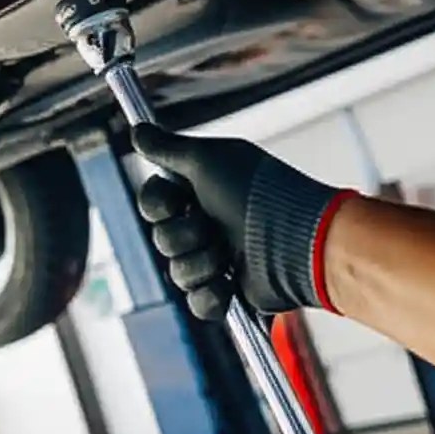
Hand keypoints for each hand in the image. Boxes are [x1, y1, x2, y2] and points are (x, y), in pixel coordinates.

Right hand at [132, 125, 354, 319]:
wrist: (297, 244)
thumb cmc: (257, 197)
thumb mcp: (207, 161)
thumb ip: (167, 148)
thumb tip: (137, 131)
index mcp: (200, 191)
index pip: (152, 202)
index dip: (157, 205)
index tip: (177, 201)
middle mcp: (207, 223)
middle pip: (161, 238)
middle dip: (184, 236)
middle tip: (212, 227)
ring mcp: (217, 259)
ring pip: (177, 272)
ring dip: (201, 264)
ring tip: (228, 257)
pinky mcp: (229, 291)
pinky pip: (197, 302)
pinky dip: (211, 296)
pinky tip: (228, 286)